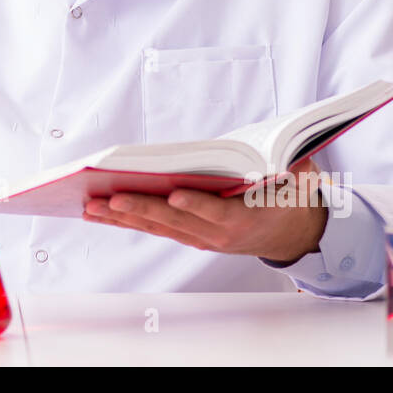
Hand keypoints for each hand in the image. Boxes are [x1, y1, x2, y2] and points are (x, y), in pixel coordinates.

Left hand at [82, 155, 329, 263]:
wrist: (292, 233)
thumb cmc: (290, 198)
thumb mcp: (300, 180)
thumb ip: (295, 169)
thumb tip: (293, 156)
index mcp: (246, 219)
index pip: (218, 213)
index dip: (196, 205)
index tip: (174, 196)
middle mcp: (219, 234)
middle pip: (175, 221)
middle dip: (141, 209)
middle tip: (111, 198)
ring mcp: (201, 237)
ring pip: (157, 227)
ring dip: (123, 217)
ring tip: (92, 206)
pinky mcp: (188, 234)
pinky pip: (154, 227)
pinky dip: (127, 219)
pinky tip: (102, 212)